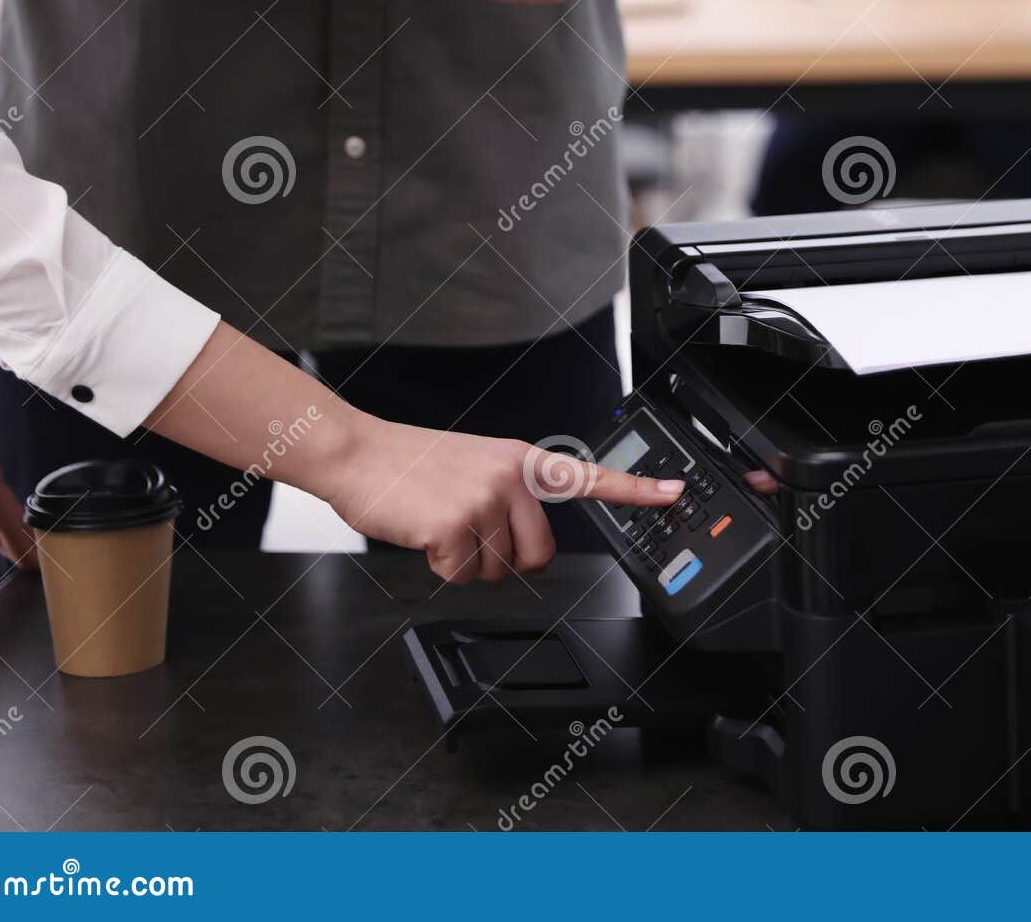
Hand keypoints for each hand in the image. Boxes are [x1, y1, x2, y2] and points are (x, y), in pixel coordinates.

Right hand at [324, 415, 684, 583]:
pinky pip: (462, 576)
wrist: (356, 453)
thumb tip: (528, 542)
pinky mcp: (454, 526)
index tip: (673, 492)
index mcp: (521, 460)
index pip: (589, 477)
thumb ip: (511, 493)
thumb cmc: (410, 464)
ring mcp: (484, 501)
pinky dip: (439, 566)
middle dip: (506, 560)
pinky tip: (423, 532)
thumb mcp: (475, 464)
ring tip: (439, 522)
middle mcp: (511, 477)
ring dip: (466, 562)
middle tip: (470, 534)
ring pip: (497, 571)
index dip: (635, 491)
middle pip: (538, 556)